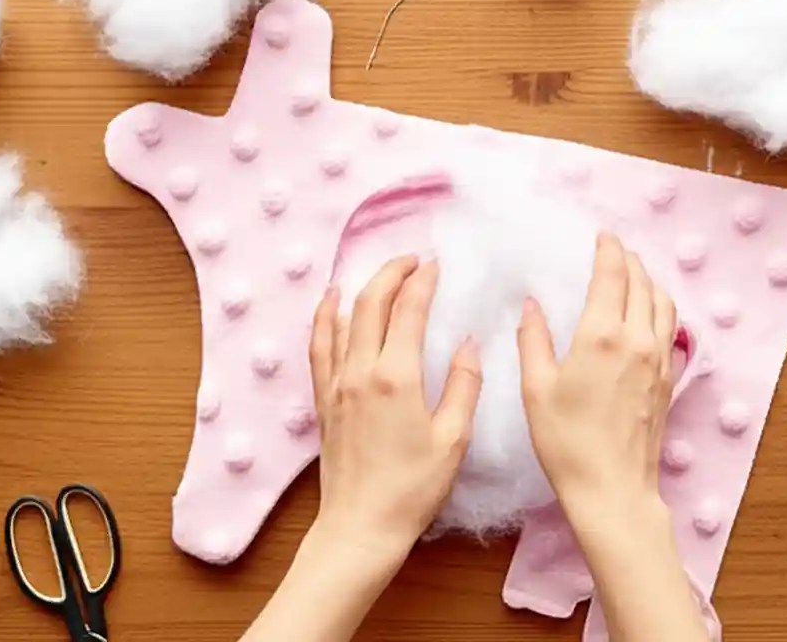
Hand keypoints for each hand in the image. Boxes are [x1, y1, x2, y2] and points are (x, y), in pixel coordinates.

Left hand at [309, 256, 482, 555]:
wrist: (361, 526)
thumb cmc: (413, 489)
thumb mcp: (454, 439)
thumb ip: (463, 385)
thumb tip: (467, 344)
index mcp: (397, 378)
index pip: (408, 310)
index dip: (423, 281)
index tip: (436, 264)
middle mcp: (360, 372)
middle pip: (371, 304)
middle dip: (392, 273)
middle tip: (413, 260)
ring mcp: (336, 384)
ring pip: (343, 318)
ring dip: (362, 288)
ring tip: (380, 271)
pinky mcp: (323, 400)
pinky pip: (319, 345)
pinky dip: (325, 317)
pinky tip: (330, 302)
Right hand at [516, 235, 710, 641]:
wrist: (613, 488)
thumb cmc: (567, 443)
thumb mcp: (536, 389)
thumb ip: (533, 340)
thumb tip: (532, 305)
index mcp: (602, 336)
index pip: (613, 275)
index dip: (608, 250)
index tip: (602, 235)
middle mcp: (638, 340)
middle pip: (643, 283)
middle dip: (630, 260)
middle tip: (616, 249)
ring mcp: (659, 360)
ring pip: (664, 303)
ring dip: (650, 280)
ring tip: (635, 273)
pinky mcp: (669, 380)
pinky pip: (671, 330)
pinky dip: (662, 309)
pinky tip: (650, 314)